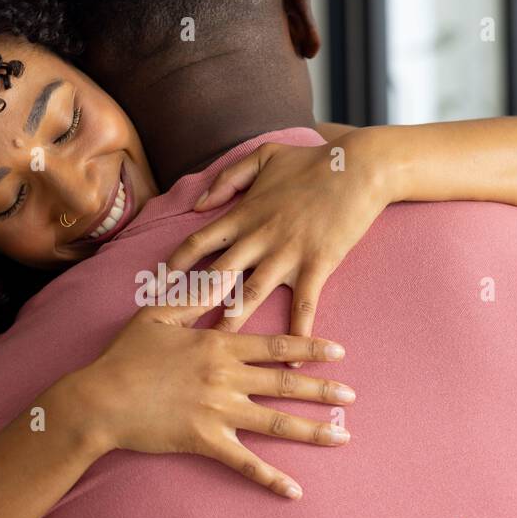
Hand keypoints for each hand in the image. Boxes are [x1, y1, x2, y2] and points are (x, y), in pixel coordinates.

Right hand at [75, 303, 353, 498]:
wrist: (98, 399)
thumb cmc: (124, 357)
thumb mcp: (158, 316)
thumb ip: (195, 299)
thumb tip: (222, 279)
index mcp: (218, 346)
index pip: (276, 346)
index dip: (310, 349)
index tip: (338, 352)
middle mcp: (225, 377)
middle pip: (286, 384)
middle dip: (324, 390)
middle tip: (353, 397)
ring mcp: (217, 412)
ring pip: (275, 422)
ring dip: (313, 430)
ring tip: (343, 436)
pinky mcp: (204, 441)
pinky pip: (244, 463)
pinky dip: (270, 478)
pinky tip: (295, 491)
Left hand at [168, 138, 392, 348]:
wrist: (359, 167)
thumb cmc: (312, 161)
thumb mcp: (264, 156)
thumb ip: (229, 178)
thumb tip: (199, 203)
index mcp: (244, 214)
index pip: (198, 243)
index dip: (175, 265)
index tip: (157, 287)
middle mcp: (258, 237)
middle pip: (216, 276)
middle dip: (192, 304)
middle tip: (172, 330)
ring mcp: (287, 253)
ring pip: (250, 295)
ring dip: (232, 323)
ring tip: (216, 350)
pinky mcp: (317, 264)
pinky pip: (304, 304)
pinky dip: (298, 332)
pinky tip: (295, 361)